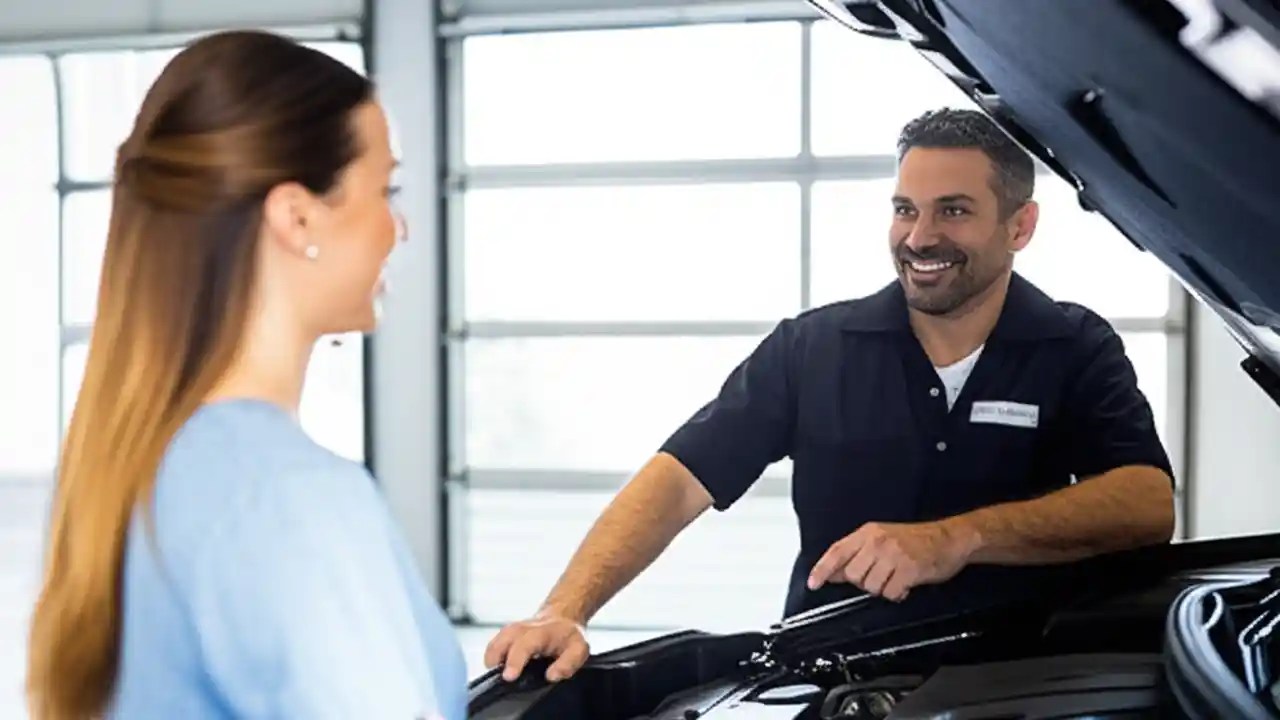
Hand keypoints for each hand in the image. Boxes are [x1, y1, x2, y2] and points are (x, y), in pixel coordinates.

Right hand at [483, 612, 589, 682]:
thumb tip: (552, 676)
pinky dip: (492, 658)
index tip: (509, 676)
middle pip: (501, 642)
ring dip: (492, 660)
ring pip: (493, 644)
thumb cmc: (568, 636)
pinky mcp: (504, 635)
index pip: (524, 645)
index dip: (514, 661)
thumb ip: (568, 664)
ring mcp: (511, 631)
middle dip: (495, 660)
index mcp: (541, 632)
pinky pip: (492, 646)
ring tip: (497, 675)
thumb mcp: (578, 650)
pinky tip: (498, 669)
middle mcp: (522, 629)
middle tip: (499, 677)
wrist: (561, 618)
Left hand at [806, 520, 976, 600]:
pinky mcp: (909, 569)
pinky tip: (906, 584)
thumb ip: (856, 554)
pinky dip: (897, 594)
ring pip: (870, 587)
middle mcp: (878, 542)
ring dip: (882, 589)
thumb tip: (833, 573)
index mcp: (868, 533)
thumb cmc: (917, 540)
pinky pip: (891, 593)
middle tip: (881, 576)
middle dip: (863, 582)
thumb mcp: (882, 539)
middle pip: (852, 575)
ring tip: (896, 578)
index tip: (814, 583)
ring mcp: (893, 555)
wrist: (950, 538)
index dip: (822, 569)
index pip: (837, 551)